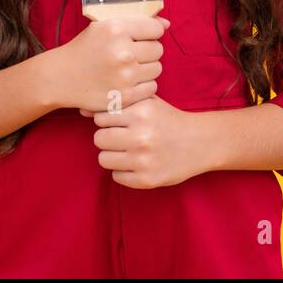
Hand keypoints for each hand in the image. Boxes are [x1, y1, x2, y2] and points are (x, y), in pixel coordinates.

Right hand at [48, 16, 168, 112]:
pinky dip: (142, 85)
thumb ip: (136, 23)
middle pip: (158, 49)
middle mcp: (122, 52)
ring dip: (146, 68)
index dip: (149, 33)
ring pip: (157, 68)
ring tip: (128, 68)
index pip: (155, 29)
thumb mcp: (104, 27)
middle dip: (147, 51)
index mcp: (116, 29)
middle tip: (131, 54)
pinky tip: (128, 81)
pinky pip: (152, 87)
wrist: (61, 77)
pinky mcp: (125, 96)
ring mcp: (125, 76)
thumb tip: (167, 24)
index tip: (139, 38)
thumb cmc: (84, 49)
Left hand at [83, 94, 210, 188]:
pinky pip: (116, 176)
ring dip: (112, 155)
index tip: (119, 122)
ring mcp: (144, 160)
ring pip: (103, 159)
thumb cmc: (167, 119)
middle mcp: (142, 136)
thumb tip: (82, 110)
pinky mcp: (147, 180)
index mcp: (141, 113)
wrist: (200, 142)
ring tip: (127, 151)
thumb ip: (117, 103)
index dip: (108, 120)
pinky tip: (136, 164)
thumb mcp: (147, 103)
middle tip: (120, 138)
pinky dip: (123, 171)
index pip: (100, 117)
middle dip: (107, 138)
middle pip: (99, 139)